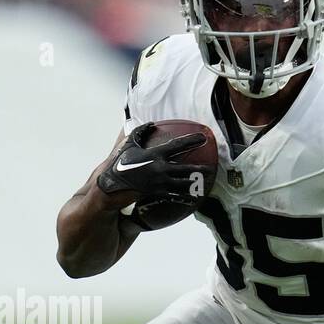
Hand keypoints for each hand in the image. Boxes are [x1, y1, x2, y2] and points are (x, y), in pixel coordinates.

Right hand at [96, 122, 213, 200]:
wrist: (113, 183)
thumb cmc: (121, 162)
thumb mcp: (129, 144)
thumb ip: (140, 132)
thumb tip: (151, 123)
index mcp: (156, 155)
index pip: (178, 146)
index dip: (192, 141)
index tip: (203, 137)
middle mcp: (160, 169)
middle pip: (184, 169)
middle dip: (198, 169)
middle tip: (210, 168)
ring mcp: (159, 182)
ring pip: (181, 184)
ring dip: (194, 184)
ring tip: (204, 184)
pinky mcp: (156, 193)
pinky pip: (173, 196)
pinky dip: (183, 198)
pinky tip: (192, 200)